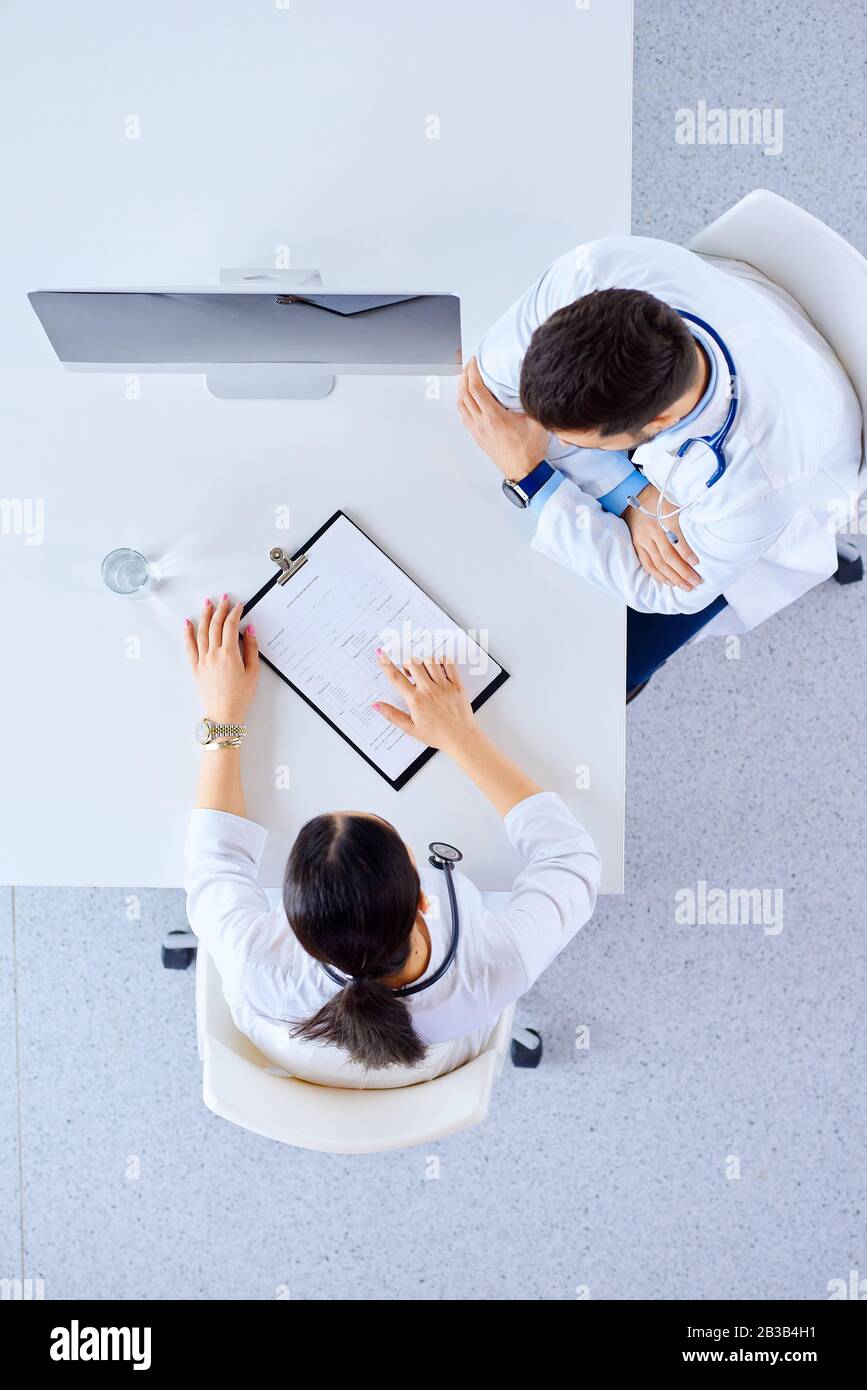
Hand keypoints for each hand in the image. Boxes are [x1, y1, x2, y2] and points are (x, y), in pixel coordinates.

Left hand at [184, 595, 258, 723]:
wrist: (224, 714)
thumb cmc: (240, 696)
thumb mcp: (253, 672)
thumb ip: (251, 648)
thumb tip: (249, 630)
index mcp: (229, 654)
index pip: (231, 626)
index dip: (235, 613)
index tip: (239, 606)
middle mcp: (214, 654)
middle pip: (215, 625)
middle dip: (220, 609)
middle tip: (224, 598)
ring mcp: (202, 660)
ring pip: (201, 632)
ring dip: (204, 615)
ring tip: (207, 604)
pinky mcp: (195, 667)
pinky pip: (189, 646)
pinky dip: (187, 633)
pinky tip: (187, 623)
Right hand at [373, 649, 476, 753]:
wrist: (461, 738)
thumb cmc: (437, 734)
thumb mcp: (411, 728)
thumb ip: (393, 715)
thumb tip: (377, 706)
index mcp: (416, 701)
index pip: (396, 678)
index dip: (386, 664)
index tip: (380, 655)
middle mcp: (429, 690)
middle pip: (413, 663)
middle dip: (408, 664)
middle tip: (410, 673)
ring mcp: (444, 686)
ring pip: (430, 661)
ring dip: (424, 662)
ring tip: (425, 673)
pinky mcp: (456, 684)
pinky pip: (448, 663)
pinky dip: (442, 661)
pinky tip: (439, 670)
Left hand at [457, 356, 548, 481]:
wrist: (524, 471)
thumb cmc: (530, 450)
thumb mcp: (536, 421)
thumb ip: (531, 401)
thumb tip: (530, 384)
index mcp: (494, 416)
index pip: (476, 388)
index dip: (473, 371)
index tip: (475, 361)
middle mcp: (482, 423)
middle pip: (464, 394)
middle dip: (464, 376)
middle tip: (468, 366)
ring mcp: (478, 431)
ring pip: (461, 405)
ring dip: (461, 389)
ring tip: (465, 379)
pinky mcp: (478, 437)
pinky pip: (464, 416)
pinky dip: (462, 403)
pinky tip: (467, 399)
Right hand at [624, 484, 701, 590]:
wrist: (637, 494)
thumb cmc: (662, 497)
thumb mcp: (676, 500)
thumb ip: (689, 513)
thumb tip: (708, 526)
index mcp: (663, 517)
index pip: (675, 539)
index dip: (686, 553)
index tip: (697, 563)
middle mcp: (652, 529)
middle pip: (668, 556)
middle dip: (683, 572)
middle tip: (696, 582)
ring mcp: (642, 538)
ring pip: (658, 563)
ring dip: (673, 577)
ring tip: (686, 587)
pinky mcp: (637, 544)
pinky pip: (647, 564)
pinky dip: (658, 575)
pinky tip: (669, 582)